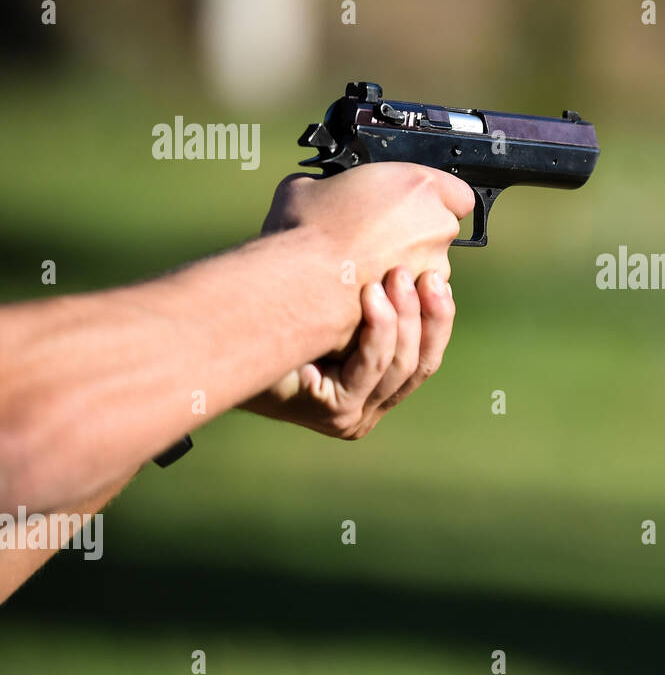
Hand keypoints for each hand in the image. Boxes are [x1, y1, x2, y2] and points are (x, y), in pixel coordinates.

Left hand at [240, 265, 454, 438]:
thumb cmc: (270, 321)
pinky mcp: (336, 413)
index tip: (439, 279)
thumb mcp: (334, 309)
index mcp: (375, 389)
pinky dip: (376, 330)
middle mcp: (370, 408)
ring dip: (403, 317)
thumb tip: (405, 259)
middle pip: (422, 364)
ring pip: (400, 365)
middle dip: (427, 315)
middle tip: (421, 272)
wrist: (214, 348)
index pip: (426, 357)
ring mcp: (355, 416)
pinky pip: (371, 367)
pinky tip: (370, 296)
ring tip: (395, 277)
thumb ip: (371, 297)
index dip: (439, 319)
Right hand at [262, 163, 475, 290]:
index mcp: (419, 185)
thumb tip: (321, 188)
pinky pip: (419, 295)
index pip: (457, 193)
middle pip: (441, 229)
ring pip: (432, 264)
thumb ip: (332, 183)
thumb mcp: (309, 186)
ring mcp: (433, 265)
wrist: (303, 283)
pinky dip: (400, 295)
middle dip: (418, 234)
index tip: (416, 206)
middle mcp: (437, 224)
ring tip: (367, 266)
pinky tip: (367, 289)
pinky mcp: (422, 301)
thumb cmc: (307, 230)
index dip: (438, 200)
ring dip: (409, 265)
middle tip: (380, 237)